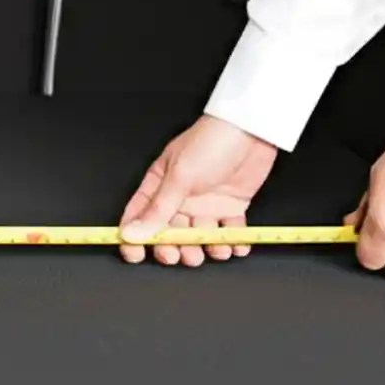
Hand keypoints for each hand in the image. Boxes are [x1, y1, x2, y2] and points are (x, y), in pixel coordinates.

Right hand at [119, 115, 277, 265]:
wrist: (252, 129)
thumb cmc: (211, 142)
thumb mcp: (179, 177)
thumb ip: (158, 210)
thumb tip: (131, 233)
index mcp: (160, 186)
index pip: (138, 217)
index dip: (134, 237)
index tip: (135, 255)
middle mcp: (180, 199)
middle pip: (169, 233)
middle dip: (174, 248)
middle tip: (180, 254)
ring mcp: (206, 205)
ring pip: (199, 237)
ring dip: (206, 247)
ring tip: (215, 248)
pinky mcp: (230, 207)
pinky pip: (229, 232)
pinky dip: (234, 242)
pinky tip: (236, 245)